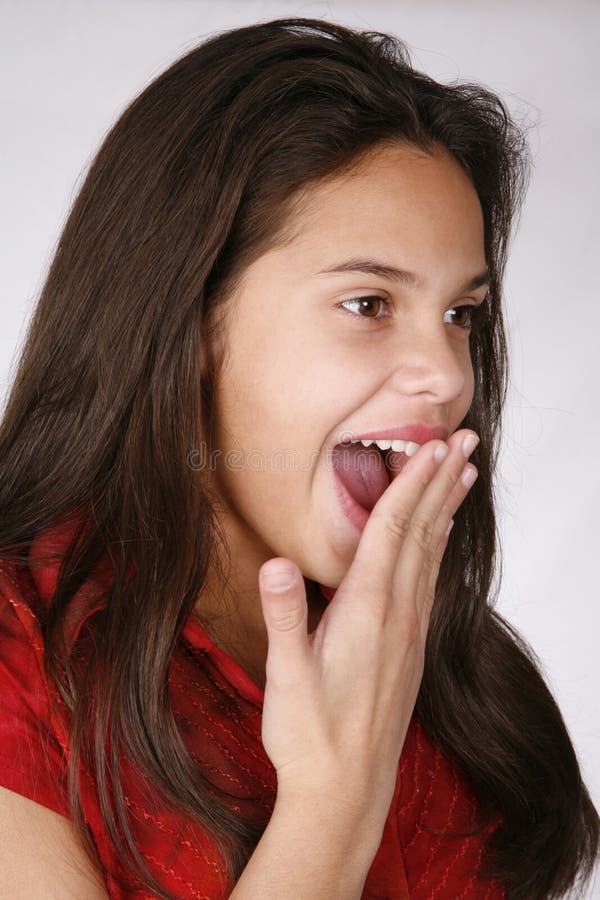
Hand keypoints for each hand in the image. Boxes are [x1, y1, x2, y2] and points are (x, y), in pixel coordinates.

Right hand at [257, 429, 478, 830]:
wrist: (347, 792)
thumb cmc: (310, 736)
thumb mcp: (286, 679)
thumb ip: (284, 618)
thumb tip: (274, 563)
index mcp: (368, 613)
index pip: (393, 532)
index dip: (411, 484)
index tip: (433, 445)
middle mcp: (398, 616)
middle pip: (423, 533)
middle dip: (442, 482)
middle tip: (466, 440)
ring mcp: (409, 633)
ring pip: (432, 555)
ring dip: (446, 509)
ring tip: (462, 475)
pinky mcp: (411, 649)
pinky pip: (430, 581)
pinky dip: (438, 547)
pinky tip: (439, 538)